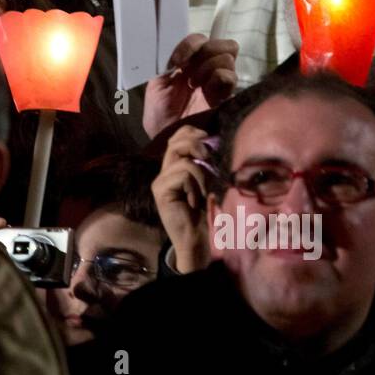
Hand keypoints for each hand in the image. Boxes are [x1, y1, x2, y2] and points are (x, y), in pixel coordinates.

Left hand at [142, 33, 237, 140]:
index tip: (177, 60)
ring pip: (228, 57)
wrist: (165, 139)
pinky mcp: (226, 97)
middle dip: (207, 50)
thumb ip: (168, 63)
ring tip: (194, 84)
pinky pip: (230, 76)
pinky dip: (217, 77)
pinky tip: (204, 89)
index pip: (201, 41)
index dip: (191, 44)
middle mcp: (207, 71)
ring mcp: (218, 84)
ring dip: (208, 66)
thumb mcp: (156, 84)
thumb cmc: (159, 116)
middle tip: (190, 68)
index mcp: (189, 65)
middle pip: (224, 45)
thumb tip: (180, 50)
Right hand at [151, 125, 213, 272]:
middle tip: (208, 159)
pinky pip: (183, 174)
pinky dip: (195, 185)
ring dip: (200, 173)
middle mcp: (163, 173)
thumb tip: (214, 146)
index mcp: (173, 169)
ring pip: (181, 159)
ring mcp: (159, 182)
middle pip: (175, 143)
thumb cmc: (204, 216)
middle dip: (196, 145)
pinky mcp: (160, 191)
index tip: (208, 136)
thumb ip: (204, 167)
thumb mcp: (206, 185)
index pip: (176, 138)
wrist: (195, 242)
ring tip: (203, 191)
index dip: (191, 132)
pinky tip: (195, 201)